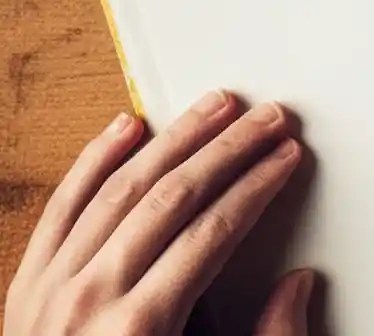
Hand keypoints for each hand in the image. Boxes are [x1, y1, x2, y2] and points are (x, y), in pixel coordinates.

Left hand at [5, 92, 311, 335]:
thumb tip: (298, 286)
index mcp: (142, 330)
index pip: (213, 230)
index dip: (257, 186)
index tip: (286, 157)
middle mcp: (91, 300)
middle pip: (172, 197)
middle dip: (228, 150)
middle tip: (267, 118)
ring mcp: (52, 288)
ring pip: (120, 187)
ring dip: (174, 139)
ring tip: (215, 107)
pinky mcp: (28, 285)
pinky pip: (64, 205)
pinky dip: (95, 160)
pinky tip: (127, 126)